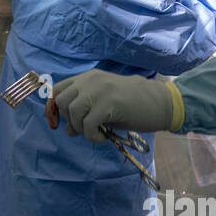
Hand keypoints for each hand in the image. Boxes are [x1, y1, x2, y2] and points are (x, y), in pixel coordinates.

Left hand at [50, 70, 174, 141]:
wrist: (160, 103)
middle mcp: (91, 80)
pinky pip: (88, 124)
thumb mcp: (104, 105)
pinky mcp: (109, 103)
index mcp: (88, 77)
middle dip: (68, 120)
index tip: (64, 123)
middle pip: (61, 101)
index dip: (55, 109)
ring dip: (81, 129)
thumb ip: (85, 113)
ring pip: (73, 112)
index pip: (58, 89)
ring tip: (96, 133)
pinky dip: (93, 137)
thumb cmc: (133, 105)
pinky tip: (104, 138)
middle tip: (85, 129)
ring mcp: (100, 90)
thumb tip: (67, 130)